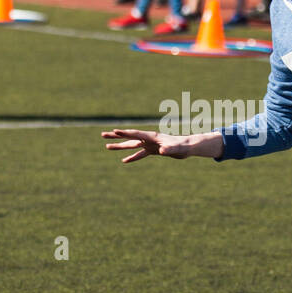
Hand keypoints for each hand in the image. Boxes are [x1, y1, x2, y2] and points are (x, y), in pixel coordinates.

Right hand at [101, 129, 220, 162]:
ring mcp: (150, 145)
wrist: (189, 147)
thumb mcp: (176, 149)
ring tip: (107, 147)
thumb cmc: (183, 146)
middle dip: (116, 137)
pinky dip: (132, 157)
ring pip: (132, 145)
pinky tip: (124, 161)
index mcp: (152, 136)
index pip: (136, 134)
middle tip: (102, 135)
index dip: (125, 133)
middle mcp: (148, 139)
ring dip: (120, 146)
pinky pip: (140, 154)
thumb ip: (169, 149)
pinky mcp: (153, 150)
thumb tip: (162, 152)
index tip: (114, 131)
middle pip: (129, 137)